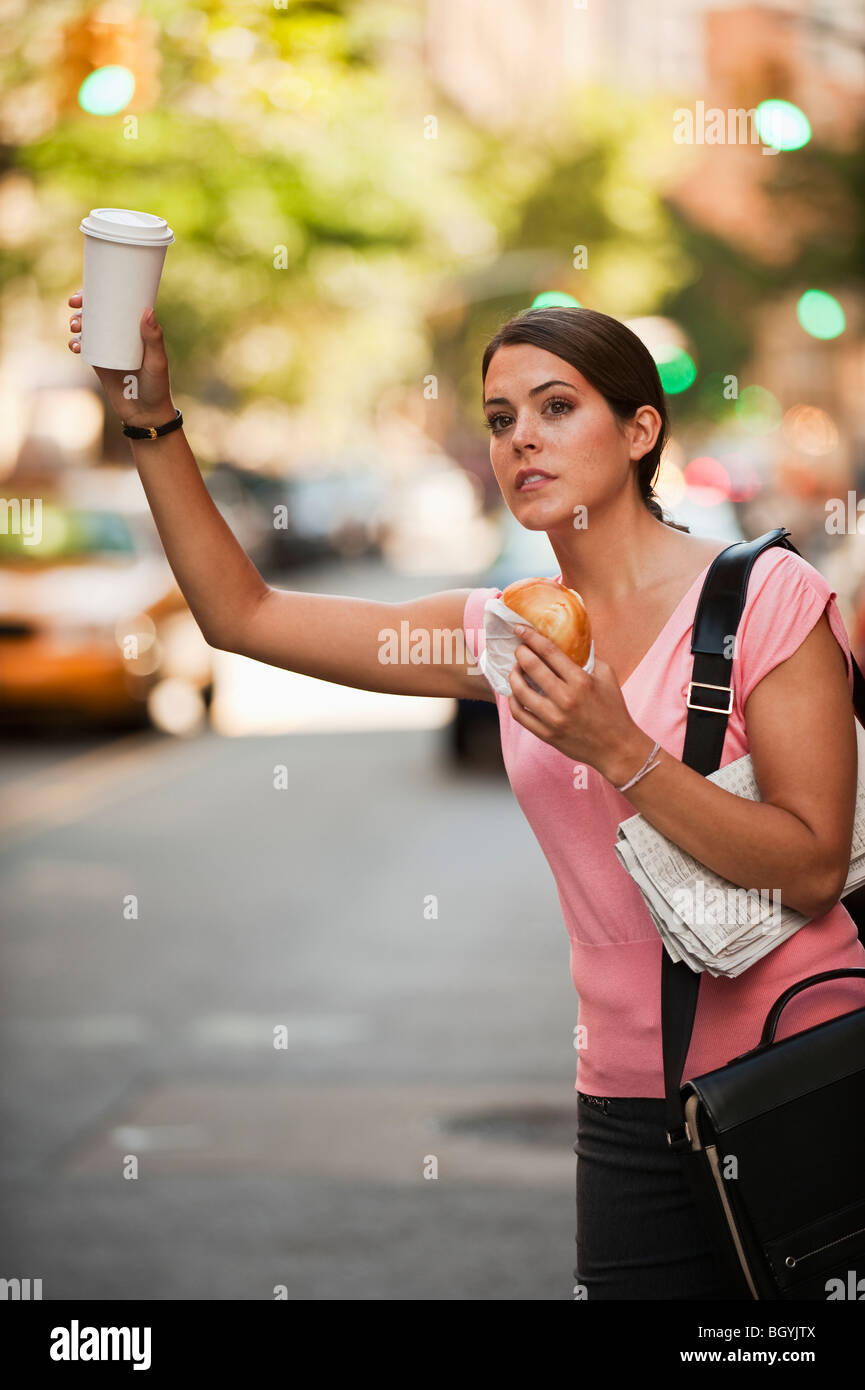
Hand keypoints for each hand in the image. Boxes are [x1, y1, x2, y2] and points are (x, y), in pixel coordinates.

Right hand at [67, 290, 174, 426]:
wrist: (145, 414)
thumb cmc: (157, 387)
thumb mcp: (156, 362)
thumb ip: (153, 339)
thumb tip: (148, 310)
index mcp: (136, 328)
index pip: (119, 303)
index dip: (100, 292)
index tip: (86, 292)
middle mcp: (122, 334)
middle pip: (99, 312)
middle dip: (82, 305)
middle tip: (74, 305)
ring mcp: (109, 347)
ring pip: (89, 328)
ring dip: (76, 322)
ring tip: (75, 328)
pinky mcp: (99, 362)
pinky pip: (84, 348)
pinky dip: (76, 344)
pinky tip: (74, 346)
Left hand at [507, 623, 655, 785]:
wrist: (616, 747)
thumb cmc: (613, 709)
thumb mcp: (608, 676)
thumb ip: (588, 657)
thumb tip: (569, 641)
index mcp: (581, 681)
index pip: (549, 652)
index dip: (531, 637)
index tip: (520, 628)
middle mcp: (565, 699)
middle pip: (531, 667)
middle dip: (521, 652)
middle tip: (519, 648)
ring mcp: (553, 718)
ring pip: (520, 691)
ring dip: (513, 675)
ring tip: (515, 669)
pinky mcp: (546, 734)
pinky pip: (520, 714)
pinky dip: (513, 700)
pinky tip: (515, 692)